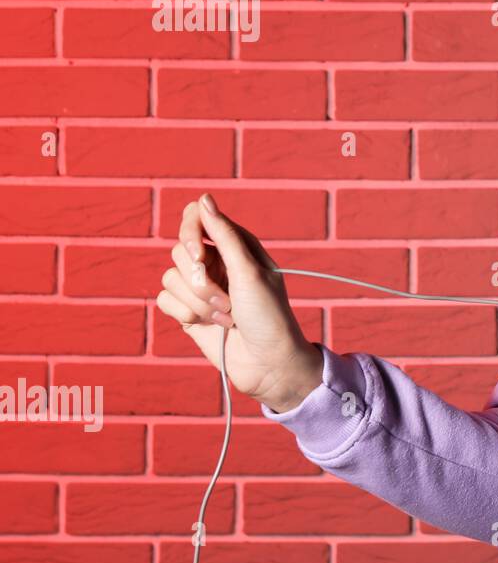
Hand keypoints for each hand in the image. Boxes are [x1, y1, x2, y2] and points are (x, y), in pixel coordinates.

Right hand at [156, 193, 322, 411]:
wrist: (267, 363)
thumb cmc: (268, 315)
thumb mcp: (249, 271)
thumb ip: (224, 235)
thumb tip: (203, 199)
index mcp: (236, 246)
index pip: (197, 217)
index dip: (190, 232)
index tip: (199, 253)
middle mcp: (217, 263)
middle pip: (179, 251)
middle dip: (201, 280)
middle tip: (228, 300)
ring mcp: (201, 287)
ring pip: (171, 277)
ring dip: (199, 301)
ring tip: (227, 316)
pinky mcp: (188, 310)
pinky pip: (165, 299)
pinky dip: (186, 314)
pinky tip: (211, 326)